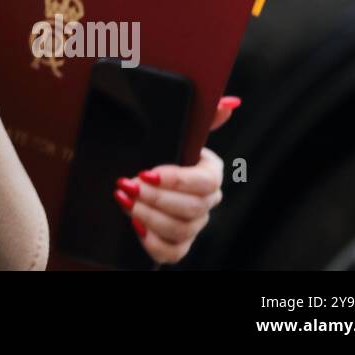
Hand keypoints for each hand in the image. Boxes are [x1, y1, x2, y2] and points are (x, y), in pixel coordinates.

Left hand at [113, 95, 238, 266]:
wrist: (135, 177)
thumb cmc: (158, 149)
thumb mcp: (174, 130)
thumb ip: (202, 115)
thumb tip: (230, 102)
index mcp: (209, 172)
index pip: (206, 182)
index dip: (177, 180)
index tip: (147, 173)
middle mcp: (206, 201)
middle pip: (192, 208)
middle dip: (156, 198)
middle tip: (127, 186)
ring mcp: (193, 225)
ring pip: (181, 230)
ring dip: (148, 216)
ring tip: (124, 200)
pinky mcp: (177, 244)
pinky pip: (171, 252)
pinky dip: (152, 242)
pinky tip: (135, 225)